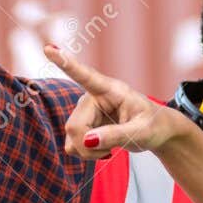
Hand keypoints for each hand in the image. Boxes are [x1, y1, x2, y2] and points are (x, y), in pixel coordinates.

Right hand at [48, 45, 192, 158]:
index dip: (66, 63)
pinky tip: (102, 148)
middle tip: (110, 152)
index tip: (49, 49)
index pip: (85, 76)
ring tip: (110, 147)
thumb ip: (116, 135)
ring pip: (71, 138)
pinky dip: (86, 153)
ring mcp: (84, 112)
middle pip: (74, 126)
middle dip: (88, 146)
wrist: (153, 131)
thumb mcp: (141, 132)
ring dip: (88, 151)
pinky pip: (72, 145)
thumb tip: (87, 141)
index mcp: (110, 90)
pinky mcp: (81, 125)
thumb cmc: (152, 125)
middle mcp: (92, 98)